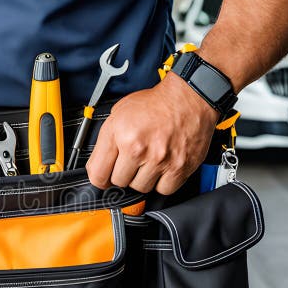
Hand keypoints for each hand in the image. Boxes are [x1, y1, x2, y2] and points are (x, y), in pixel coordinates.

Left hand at [86, 73, 218, 194]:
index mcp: (120, 134)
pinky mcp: (180, 167)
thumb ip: (107, 139)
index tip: (104, 177)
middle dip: (123, 173)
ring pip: (141, 188)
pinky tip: (163, 167)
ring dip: (143, 178)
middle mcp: (139, 148)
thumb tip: (99, 162)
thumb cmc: (156, 103)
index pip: (98, 174)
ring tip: (149, 161)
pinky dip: (163, 182)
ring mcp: (160, 160)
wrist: (189, 98)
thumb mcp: (119, 112)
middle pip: (119, 182)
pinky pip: (164, 189)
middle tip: (132, 161)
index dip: (99, 178)